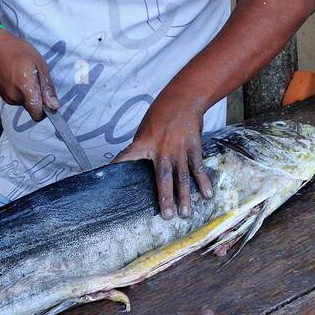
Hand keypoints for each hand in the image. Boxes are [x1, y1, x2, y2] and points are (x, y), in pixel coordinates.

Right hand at [0, 30, 57, 120]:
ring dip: (29, 94)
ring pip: (24, 103)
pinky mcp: (2, 94)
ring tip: (26, 75)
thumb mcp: (39, 64)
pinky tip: (18, 77)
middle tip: (36, 79)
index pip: (37, 113)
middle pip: (32, 108)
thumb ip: (47, 87)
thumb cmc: (17, 50)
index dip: (46, 110)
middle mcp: (14, 96)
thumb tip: (54, 105)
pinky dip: (20, 91)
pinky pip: (17, 98)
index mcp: (25, 88)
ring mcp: (6, 96)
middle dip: (38, 98)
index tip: (49, 99)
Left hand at [113, 104, 213, 218]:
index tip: (108, 180)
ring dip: (185, 196)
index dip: (117, 167)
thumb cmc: (161, 113)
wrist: (184, 99)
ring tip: (185, 213)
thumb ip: (142, 147)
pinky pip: (197, 167)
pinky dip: (203, 181)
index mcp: (145, 142)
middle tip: (167, 216)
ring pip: (182, 176)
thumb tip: (135, 165)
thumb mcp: (145, 128)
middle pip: (164, 177)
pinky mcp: (194, 147)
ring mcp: (180, 149)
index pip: (127, 157)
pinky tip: (206, 195)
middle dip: (165, 198)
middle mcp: (162, 148)